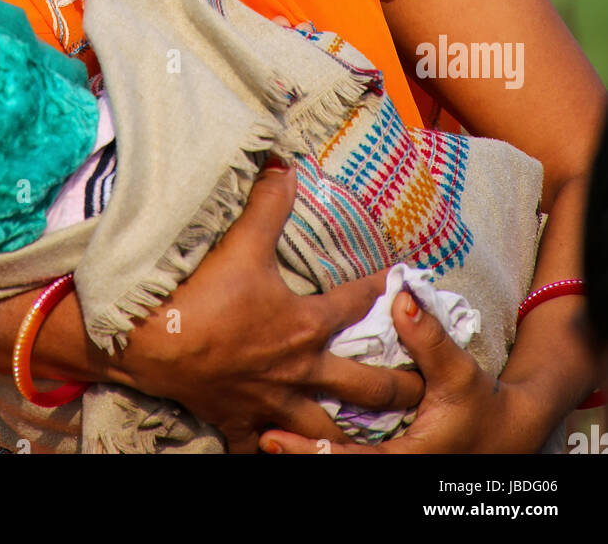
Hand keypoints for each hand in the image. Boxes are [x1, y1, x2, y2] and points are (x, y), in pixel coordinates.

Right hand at [108, 159, 423, 452]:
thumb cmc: (199, 293)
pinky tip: (286, 451)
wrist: (148, 342)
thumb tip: (286, 165)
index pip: (355, 302)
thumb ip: (267, 203)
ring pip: (326, 431)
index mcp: (304, 326)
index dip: (380, 287)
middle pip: (364, 386)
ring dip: (350, 432)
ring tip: (375, 440)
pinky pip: (265, 449)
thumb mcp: (240, 240)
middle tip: (424, 388)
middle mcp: (298, 371)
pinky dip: (279, 452)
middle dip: (399, 387)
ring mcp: (270, 404)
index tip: (401, 281)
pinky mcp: (238, 422)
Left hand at [258, 290, 547, 454]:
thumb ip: (428, 336)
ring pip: (332, 458)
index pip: (346, 458)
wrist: (501, 438)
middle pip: (331, 461)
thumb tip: (403, 294)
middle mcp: (386, 463)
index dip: (311, 448)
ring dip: (300, 448)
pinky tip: (274, 433)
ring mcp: (382, 463)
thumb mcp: (458, 373)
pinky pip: (342, 457)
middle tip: (258, 436)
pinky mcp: (380, 460)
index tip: (274, 436)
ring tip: (258, 436)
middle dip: (296, 452)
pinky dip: (309, 445)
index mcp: (401, 453)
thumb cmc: (479, 408)